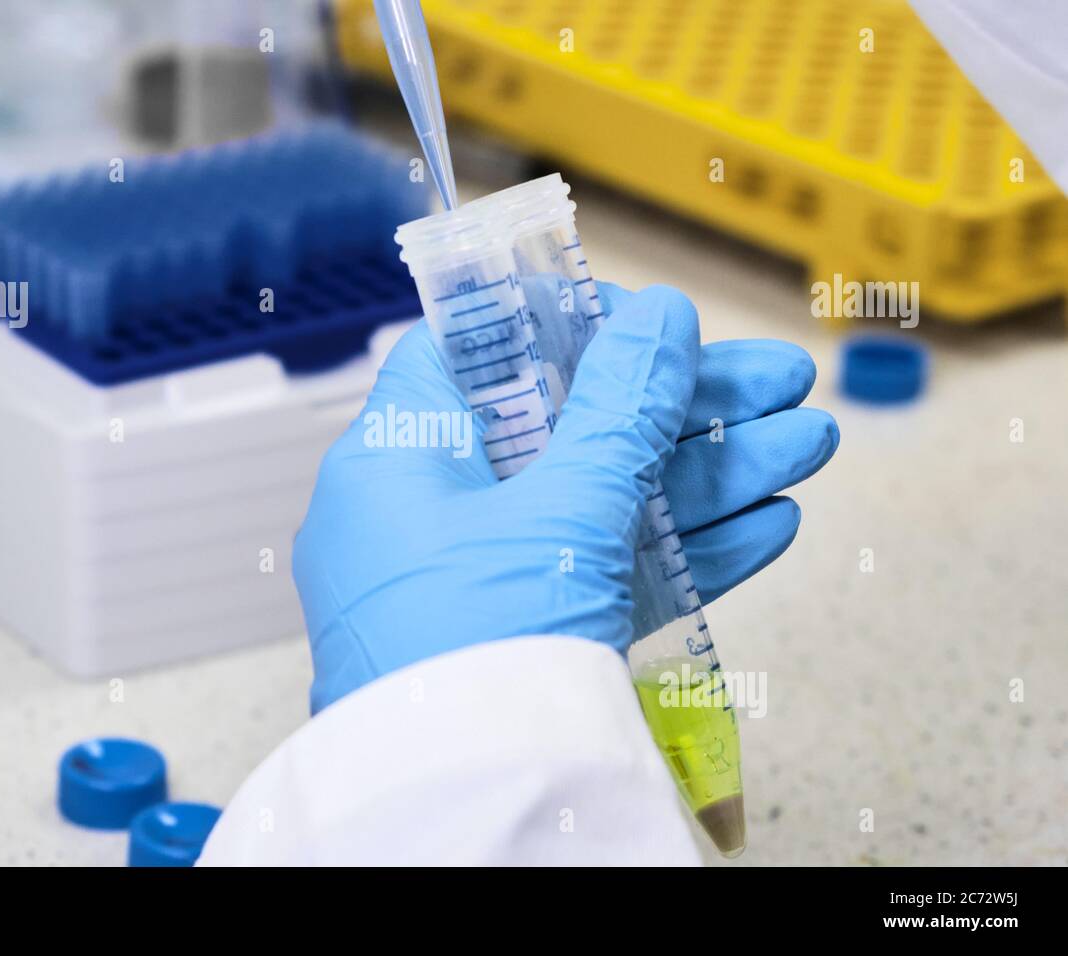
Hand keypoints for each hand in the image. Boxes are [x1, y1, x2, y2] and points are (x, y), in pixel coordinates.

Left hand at [294, 282, 838, 711]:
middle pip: (566, 429)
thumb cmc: (477, 649)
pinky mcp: (526, 641)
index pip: (471, 355)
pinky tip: (769, 524)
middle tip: (781, 387)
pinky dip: (680, 552)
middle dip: (682, 411)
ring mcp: (482, 582)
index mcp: (400, 458)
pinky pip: (603, 576)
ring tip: (808, 449)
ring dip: (708, 478)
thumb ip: (617, 412)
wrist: (466, 819)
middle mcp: (432, 515)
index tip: (648, 324)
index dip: (558, 327)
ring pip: (603, 506)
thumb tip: (661, 317)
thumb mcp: (561, 512)